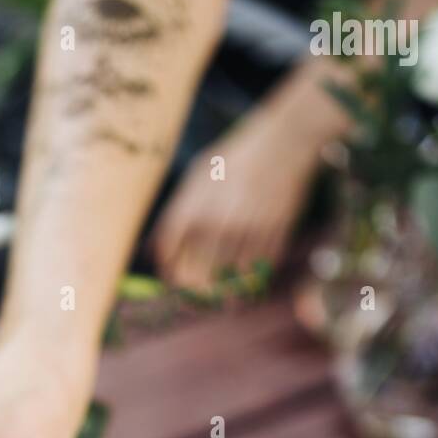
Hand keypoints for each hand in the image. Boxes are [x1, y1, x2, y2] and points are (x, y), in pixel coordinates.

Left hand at [151, 103, 319, 291]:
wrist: (284, 143)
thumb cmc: (237, 159)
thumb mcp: (199, 175)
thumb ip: (177, 211)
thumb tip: (153, 250)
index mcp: (194, 207)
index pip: (170, 254)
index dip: (169, 271)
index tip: (172, 277)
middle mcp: (218, 222)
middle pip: (197, 277)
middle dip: (195, 291)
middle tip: (197, 293)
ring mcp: (246, 231)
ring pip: (229, 279)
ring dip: (225, 288)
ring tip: (225, 291)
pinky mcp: (273, 235)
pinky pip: (258, 270)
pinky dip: (252, 275)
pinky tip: (249, 270)